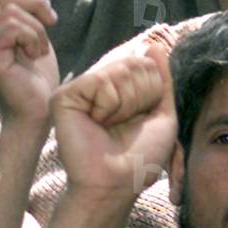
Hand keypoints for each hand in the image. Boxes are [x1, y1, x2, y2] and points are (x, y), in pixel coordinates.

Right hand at [0, 0, 58, 128]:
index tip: (51, 19)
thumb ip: (27, 19)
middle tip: (50, 26)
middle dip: (34, 6)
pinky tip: (35, 55)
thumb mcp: (33, 41)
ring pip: (10, 12)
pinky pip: (11, 28)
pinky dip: (31, 38)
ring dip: (36, 29)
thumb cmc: (38, 84)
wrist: (37, 116)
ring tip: (39, 50)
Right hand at [51, 45, 176, 198]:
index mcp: (118, 87)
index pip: (144, 62)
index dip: (152, 90)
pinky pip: (99, 81)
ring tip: (108, 124)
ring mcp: (80, 88)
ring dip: (124, 104)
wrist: (117, 182)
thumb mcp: (163, 115)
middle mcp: (97, 84)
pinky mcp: (64, 96)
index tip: (140, 118)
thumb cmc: (139, 156)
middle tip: (123, 124)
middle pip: (134, 62)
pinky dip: (107, 105)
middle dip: (140, 96)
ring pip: (118, 69)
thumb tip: (155, 46)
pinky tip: (95, 121)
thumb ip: (162, 79)